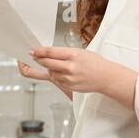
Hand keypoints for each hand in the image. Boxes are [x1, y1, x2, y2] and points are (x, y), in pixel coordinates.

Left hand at [18, 46, 136, 107]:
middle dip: (38, 59)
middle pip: (46, 63)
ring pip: (50, 72)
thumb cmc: (94, 63)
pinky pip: (56, 80)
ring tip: (58, 65)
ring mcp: (69, 78)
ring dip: (49, 68)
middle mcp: (70, 67)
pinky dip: (56, 76)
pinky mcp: (69, 86)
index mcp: (73, 55)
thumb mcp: (80, 52)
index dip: (38, 51)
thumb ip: (63, 53)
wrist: (106, 77)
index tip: (32, 50)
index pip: (50, 52)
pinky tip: (64, 73)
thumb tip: (47, 53)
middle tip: (34, 56)